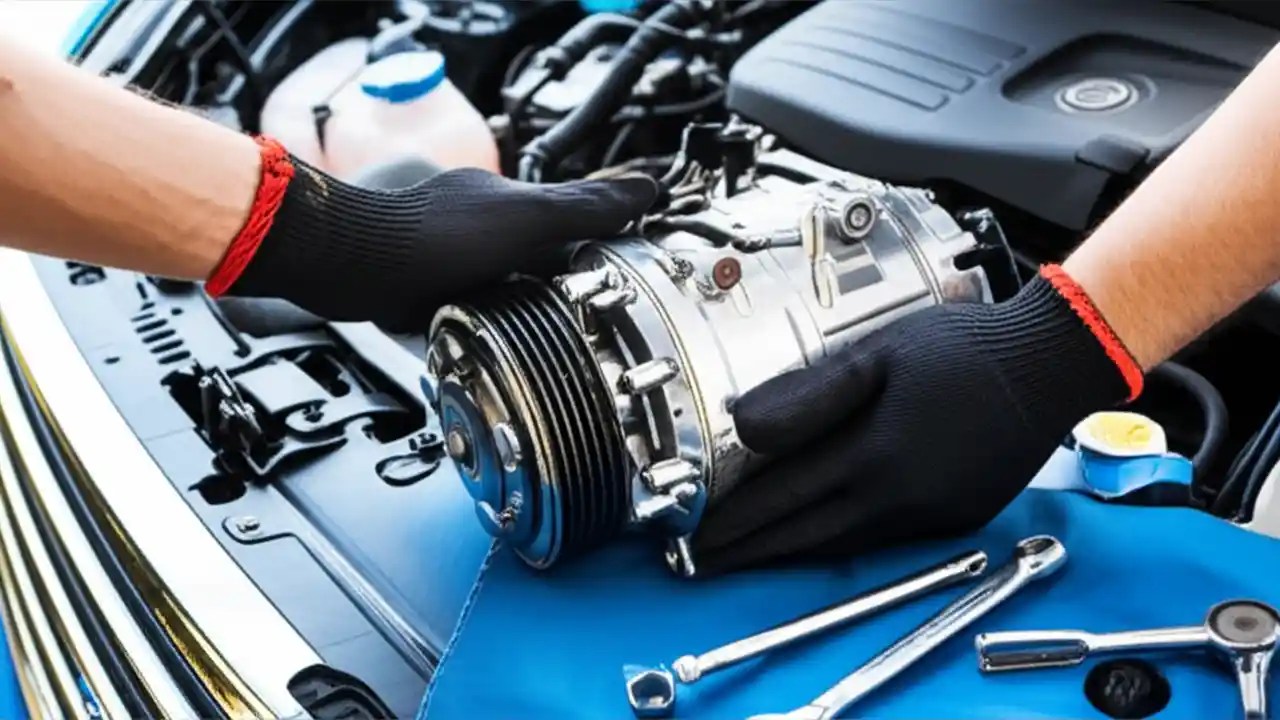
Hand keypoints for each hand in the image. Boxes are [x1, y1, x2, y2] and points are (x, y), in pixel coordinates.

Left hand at [207, 139, 656, 328]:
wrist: (356, 271)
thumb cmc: (432, 238)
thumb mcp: (526, 218)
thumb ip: (584, 208)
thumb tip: (645, 189)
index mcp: (511, 201)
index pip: (575, 213)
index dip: (607, 231)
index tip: (637, 254)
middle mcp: (486, 230)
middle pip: (548, 256)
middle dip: (576, 279)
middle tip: (613, 307)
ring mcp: (460, 265)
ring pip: (517, 289)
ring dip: (540, 309)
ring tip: (575, 335)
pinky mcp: (438, 300)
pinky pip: (484, 316)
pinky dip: (502, 329)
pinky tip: (519, 346)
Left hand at [691, 268, 1143, 574]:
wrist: (1050, 365)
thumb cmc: (967, 349)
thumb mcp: (880, 353)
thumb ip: (810, 393)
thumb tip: (746, 423)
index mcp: (874, 454)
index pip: (784, 497)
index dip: (737, 520)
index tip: (698, 535)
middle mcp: (900, 497)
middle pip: (806, 536)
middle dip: (752, 551)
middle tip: (708, 561)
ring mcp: (930, 514)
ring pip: (843, 545)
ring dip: (793, 554)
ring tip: (754, 556)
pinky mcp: (956, 518)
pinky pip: (882, 542)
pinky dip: (840, 546)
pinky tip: (823, 539)